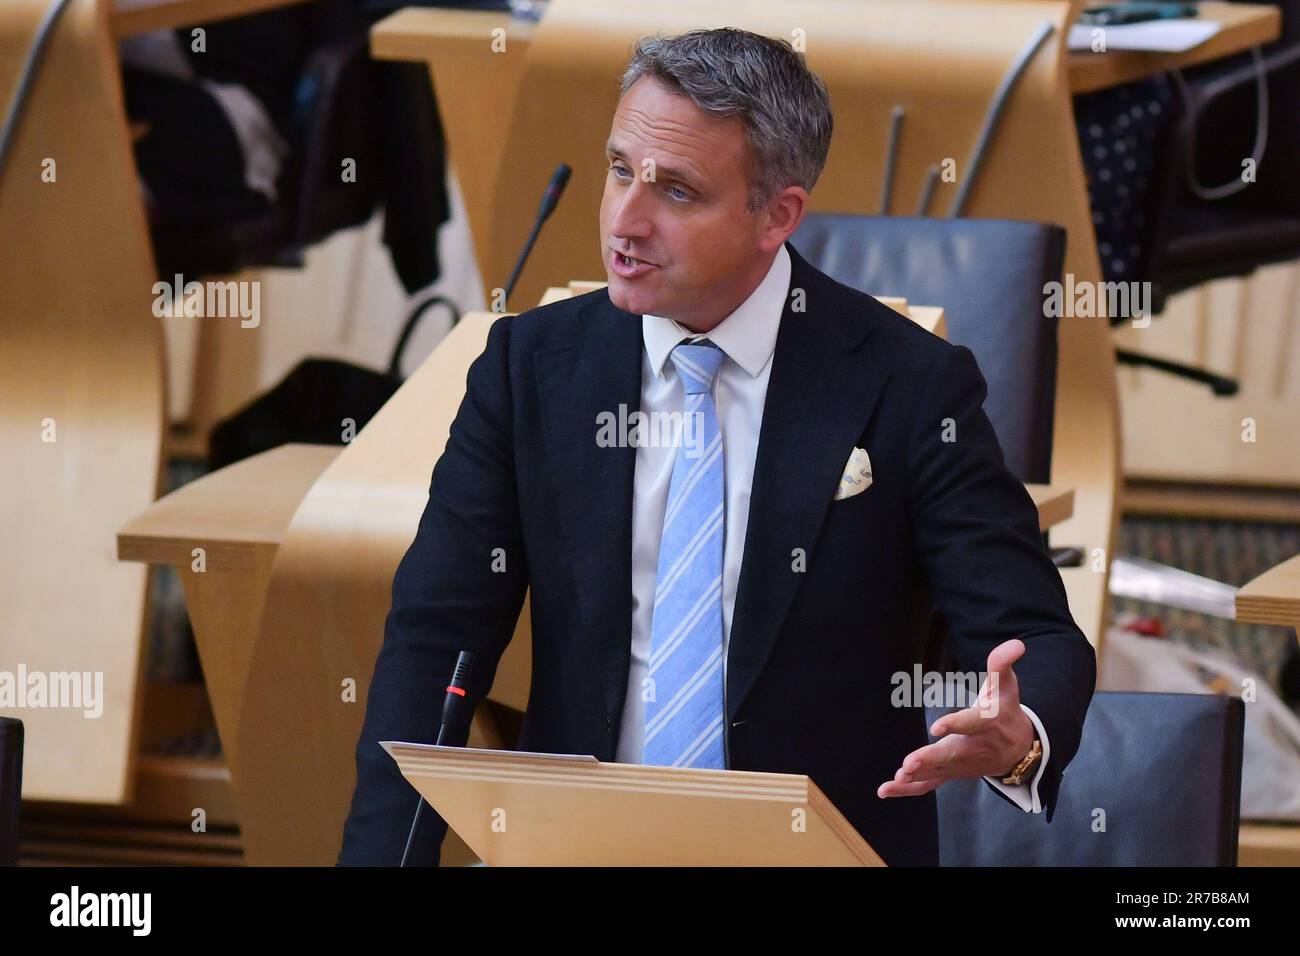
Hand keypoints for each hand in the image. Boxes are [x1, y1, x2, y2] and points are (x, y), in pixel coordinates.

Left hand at [877, 638, 1034, 798]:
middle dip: (930, 759)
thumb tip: (1015, 644)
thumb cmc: (1006, 711)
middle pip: (952, 755)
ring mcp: (963, 765)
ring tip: (898, 777)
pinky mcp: (952, 774)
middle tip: (909, 764)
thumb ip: (1002, 665)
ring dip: (918, 776)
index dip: (955, 724)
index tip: (936, 727)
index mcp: (987, 723)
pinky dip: (909, 790)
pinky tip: (885, 790)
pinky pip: (930, 785)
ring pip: (939, 773)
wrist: (1019, 750)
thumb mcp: (1006, 687)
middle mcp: (975, 747)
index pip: (971, 723)